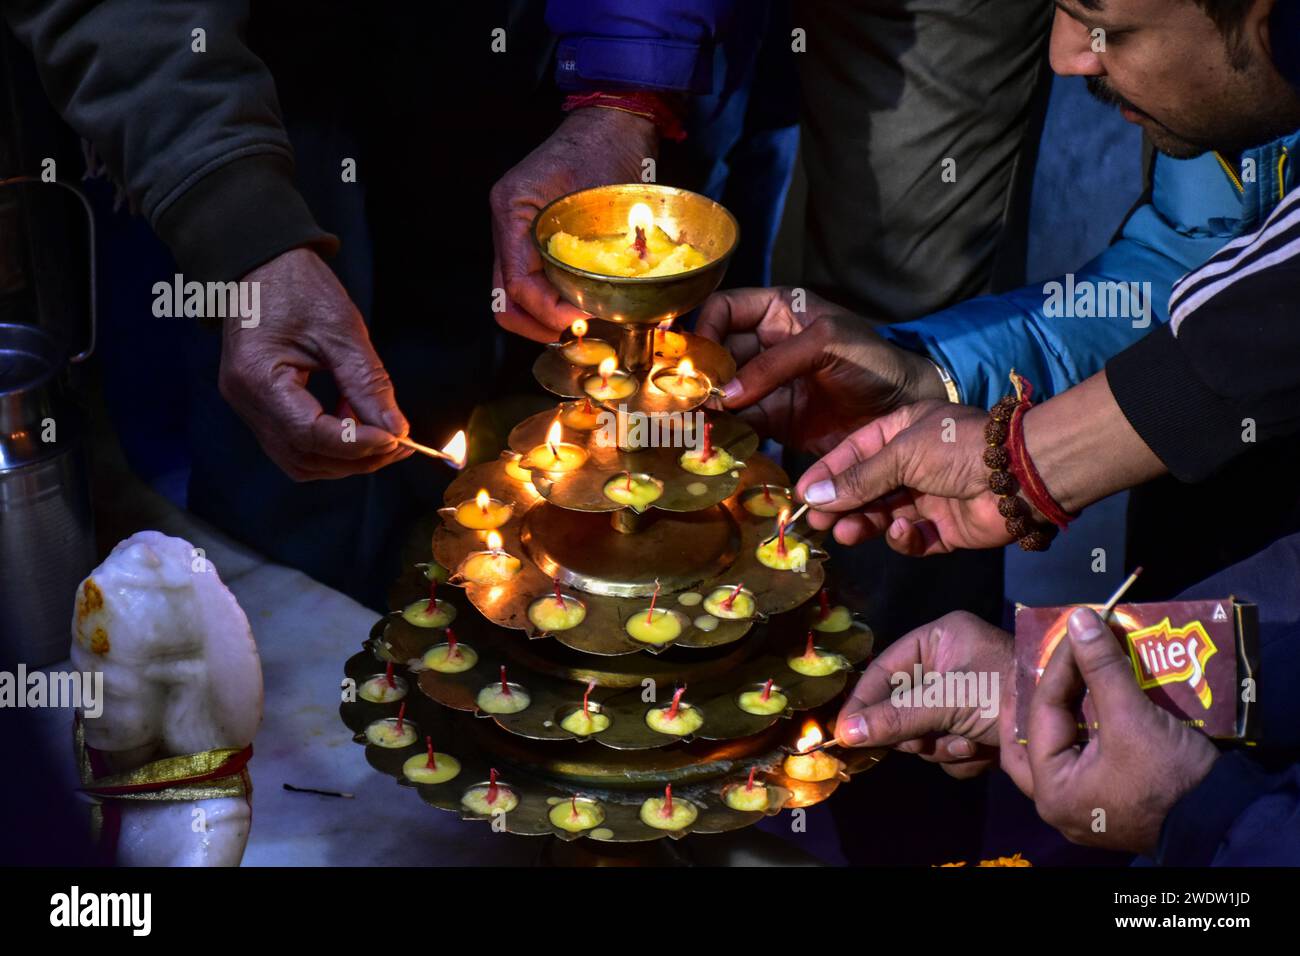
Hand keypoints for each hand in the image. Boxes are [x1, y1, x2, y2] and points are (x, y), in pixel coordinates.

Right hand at [219, 248, 411, 480]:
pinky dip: (329, 443)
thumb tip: (396, 430)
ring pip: (299, 458)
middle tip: (399, 444)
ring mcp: (247, 406)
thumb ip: (368, 384)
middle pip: (305, 457)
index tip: (396, 440)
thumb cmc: (296, 286)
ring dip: (344, 456)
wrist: (262, 263)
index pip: (310, 435)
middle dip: (356, 458)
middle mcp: (245, 400)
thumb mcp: (341, 331)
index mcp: (258, 377)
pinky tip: (354, 419)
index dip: (357, 444)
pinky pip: (294, 442)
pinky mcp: (258, 405)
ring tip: (380, 432)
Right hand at [489, 108, 657, 341]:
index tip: (583, 318)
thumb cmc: (611, 148)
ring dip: (543, 317)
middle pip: (505, 300)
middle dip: (539, 324)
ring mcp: (513, 231)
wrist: (613, 123)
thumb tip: (593, 304)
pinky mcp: (528, 237)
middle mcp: (505, 223)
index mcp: (513, 209)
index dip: (550, 312)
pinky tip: (577, 304)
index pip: (518, 285)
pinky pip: (528, 281)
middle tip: (577, 330)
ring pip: (512, 296)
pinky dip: (549, 300)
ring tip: (579, 321)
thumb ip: (590, 252)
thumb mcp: (603, 203)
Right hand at [695, 287, 944, 455]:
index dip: (706, 329)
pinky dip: (727, 430)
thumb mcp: (828, 344)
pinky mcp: (775, 421)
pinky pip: (741, 423)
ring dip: (709, 406)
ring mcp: (769, 385)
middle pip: (717, 354)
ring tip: (697, 421)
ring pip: (724, 391)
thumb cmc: (875, 362)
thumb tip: (726, 393)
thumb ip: (776, 363)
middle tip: (690, 398)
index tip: (697, 359)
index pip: (725, 309)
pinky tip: (716, 437)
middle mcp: (766, 346)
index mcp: (778, 312)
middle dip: (702, 374)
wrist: (905, 411)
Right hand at [795, 401, 1012, 552]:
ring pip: (886, 516)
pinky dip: (905, 539)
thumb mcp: (900, 454)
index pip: (854, 452)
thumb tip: (811, 496)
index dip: (827, 474)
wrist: (1019, 476)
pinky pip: (915, 539)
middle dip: (842, 504)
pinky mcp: (946, 529)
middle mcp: (915, 463)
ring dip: (866, 523)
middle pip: (867, 488)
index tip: (801, 495)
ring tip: (847, 533)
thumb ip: (857, 479)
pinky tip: (903, 532)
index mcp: (903, 431)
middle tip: (818, 522)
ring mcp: (931, 497)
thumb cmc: (956, 449)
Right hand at [834, 611, 1012, 778]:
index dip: (864, 700)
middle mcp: (949, 665)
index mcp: (941, 639)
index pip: (885, 668)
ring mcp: (962, 699)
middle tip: (923, 739)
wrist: (1069, 724)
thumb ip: (894, 717)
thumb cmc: (1006, 692)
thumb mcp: (946, 700)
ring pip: (921, 733)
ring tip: (964, 742)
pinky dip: (960, 757)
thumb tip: (844, 734)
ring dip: (940, 745)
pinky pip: (944, 749)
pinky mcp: (976, 728)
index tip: (844, 730)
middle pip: (900, 706)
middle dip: (915, 729)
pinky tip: (980, 752)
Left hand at [1023, 607, 1219, 852]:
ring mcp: (1084, 807)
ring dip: (1056, 714)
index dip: (1057, 665)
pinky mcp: (1107, 801)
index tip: (1072, 630)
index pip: (1041, 713)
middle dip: (1031, 701)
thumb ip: (1102, 668)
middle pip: (1028, 741)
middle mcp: (1059, 803)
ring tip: (1056, 678)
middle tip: (1031, 665)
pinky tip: (1082, 702)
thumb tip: (1079, 618)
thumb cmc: (1171, 775)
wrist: (1227, 819)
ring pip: (1053, 750)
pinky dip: (1078, 729)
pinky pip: (1079, 758)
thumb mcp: (1133, 718)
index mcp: (1053, 790)